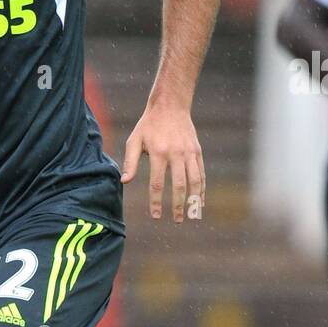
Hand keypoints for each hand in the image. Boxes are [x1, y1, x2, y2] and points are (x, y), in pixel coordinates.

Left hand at [121, 104, 204, 221]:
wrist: (170, 106)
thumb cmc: (148, 125)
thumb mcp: (134, 140)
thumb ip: (130, 162)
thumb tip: (125, 182)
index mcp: (158, 153)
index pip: (157, 183)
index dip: (156, 202)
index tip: (156, 216)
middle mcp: (176, 154)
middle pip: (179, 185)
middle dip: (179, 205)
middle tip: (177, 220)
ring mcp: (189, 152)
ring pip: (194, 180)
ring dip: (194, 200)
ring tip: (192, 215)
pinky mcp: (197, 151)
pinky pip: (201, 173)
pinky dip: (202, 188)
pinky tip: (200, 201)